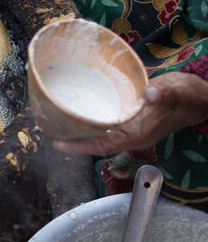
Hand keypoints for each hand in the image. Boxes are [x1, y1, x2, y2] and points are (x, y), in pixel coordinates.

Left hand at [52, 72, 207, 155]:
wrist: (197, 96)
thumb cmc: (188, 98)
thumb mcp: (177, 94)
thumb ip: (164, 95)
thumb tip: (149, 94)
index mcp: (136, 134)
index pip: (102, 145)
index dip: (80, 146)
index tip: (58, 143)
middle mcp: (128, 131)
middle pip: (94, 139)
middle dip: (72, 136)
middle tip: (48, 127)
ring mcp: (127, 123)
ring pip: (97, 128)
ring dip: (78, 125)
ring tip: (55, 118)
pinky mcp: (127, 112)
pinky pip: (104, 116)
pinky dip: (89, 112)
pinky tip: (76, 104)